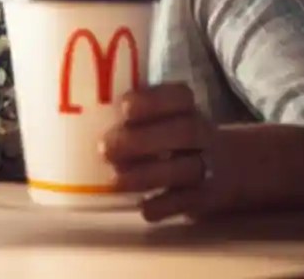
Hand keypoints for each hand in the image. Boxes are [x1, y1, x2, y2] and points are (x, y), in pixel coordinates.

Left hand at [101, 82, 230, 221]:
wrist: (231, 167)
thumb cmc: (172, 135)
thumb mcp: (162, 117)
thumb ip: (129, 116)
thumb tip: (71, 118)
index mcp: (186, 108)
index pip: (179, 96)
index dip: (153, 100)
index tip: (124, 107)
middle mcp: (201, 133)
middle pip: (183, 132)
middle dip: (142, 140)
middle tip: (105, 147)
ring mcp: (209, 165)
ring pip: (186, 169)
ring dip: (147, 175)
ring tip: (115, 180)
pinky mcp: (207, 197)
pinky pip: (188, 202)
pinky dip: (164, 206)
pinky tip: (143, 207)